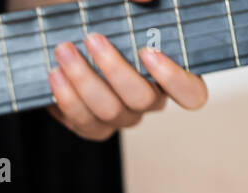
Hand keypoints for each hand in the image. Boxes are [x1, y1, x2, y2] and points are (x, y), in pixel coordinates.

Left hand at [47, 27, 208, 140]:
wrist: (59, 34)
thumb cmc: (97, 15)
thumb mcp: (113, 1)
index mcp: (169, 72)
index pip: (191, 93)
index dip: (175, 79)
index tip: (148, 52)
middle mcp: (149, 99)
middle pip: (142, 99)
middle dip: (114, 69)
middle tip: (92, 38)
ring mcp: (121, 116)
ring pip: (110, 112)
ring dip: (84, 80)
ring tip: (64, 51)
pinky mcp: (91, 125)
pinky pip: (84, 122)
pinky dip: (68, 98)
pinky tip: (56, 75)